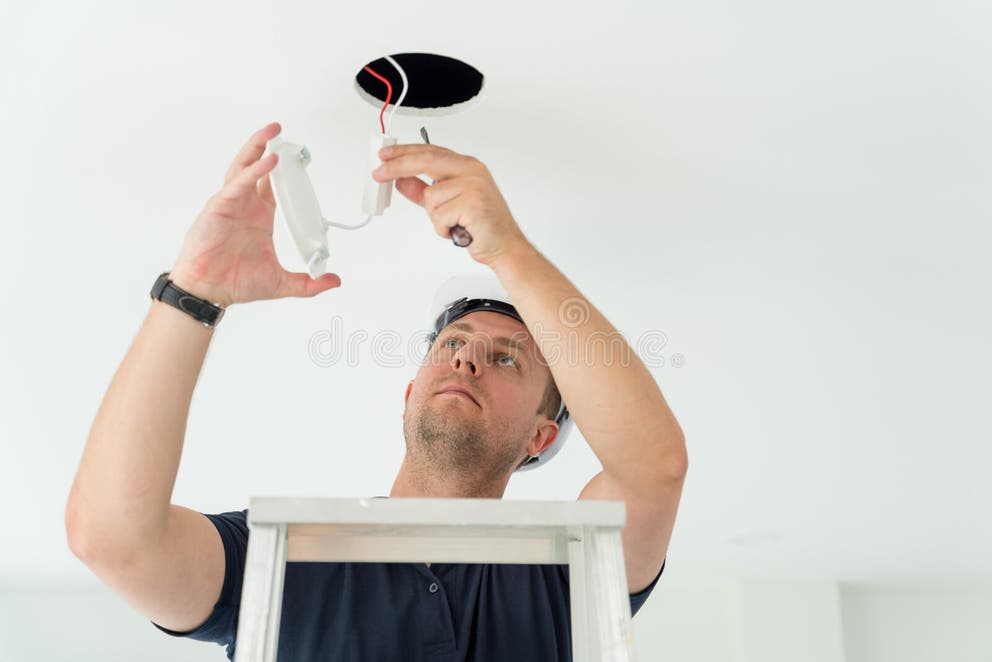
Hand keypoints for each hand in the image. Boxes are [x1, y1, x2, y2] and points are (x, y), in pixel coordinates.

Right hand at [169, 122, 341, 307]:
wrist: (208, 291)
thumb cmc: (234, 281)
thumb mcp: (282, 283)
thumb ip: (309, 283)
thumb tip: (334, 281)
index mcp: (259, 217)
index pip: (273, 186)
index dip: (285, 171)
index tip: (299, 159)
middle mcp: (244, 206)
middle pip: (256, 168)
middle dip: (267, 147)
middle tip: (280, 130)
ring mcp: (230, 204)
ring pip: (243, 168)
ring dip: (256, 148)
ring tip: (269, 132)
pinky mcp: (218, 208)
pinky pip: (237, 185)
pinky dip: (252, 172)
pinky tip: (267, 162)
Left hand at [371, 144, 531, 267]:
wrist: (505, 246)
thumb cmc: (481, 225)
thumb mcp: (446, 203)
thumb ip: (423, 190)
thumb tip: (401, 181)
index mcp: (467, 166)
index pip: (430, 151)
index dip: (404, 153)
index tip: (384, 157)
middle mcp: (471, 171)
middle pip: (426, 160)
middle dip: (398, 167)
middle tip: (379, 173)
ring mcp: (473, 185)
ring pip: (430, 197)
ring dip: (436, 217)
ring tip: (454, 223)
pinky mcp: (472, 203)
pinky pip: (439, 215)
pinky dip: (444, 228)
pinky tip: (459, 229)